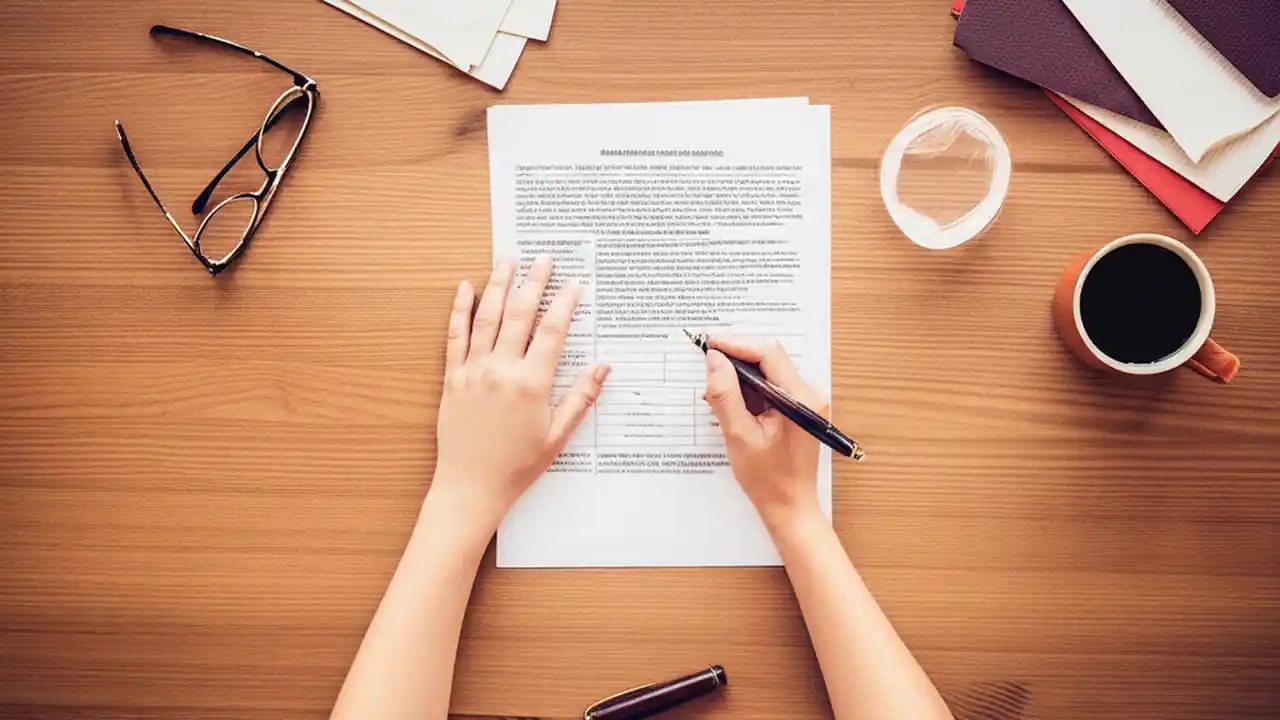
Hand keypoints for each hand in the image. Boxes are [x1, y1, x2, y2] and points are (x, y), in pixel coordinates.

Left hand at [430, 256, 609, 532]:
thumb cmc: (517, 466)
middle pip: (520, 315)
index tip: (575, 284)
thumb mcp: (558, 435)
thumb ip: (581, 397)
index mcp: (531, 384)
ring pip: (487, 317)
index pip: (552, 332)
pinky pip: (455, 336)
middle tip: (544, 259)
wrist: (470, 487)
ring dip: (498, 284)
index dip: (565, 304)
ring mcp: (474, 372)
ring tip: (508, 259)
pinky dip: (460, 309)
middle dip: (534, 282)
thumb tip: (605, 366)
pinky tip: (465, 288)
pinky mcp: (452, 378)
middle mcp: (502, 371)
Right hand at [703, 337, 826, 529]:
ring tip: (714, 384)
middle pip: (769, 356)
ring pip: (768, 369)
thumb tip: (714, 361)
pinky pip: (771, 385)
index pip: (768, 352)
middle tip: (707, 359)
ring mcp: (804, 401)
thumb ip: (725, 395)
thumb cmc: (768, 479)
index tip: (710, 345)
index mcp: (799, 399)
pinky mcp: (797, 408)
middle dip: (736, 355)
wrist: (790, 506)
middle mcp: (808, 394)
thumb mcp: (739, 435)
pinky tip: (729, 398)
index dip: (736, 344)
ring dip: (741, 372)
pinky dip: (749, 387)